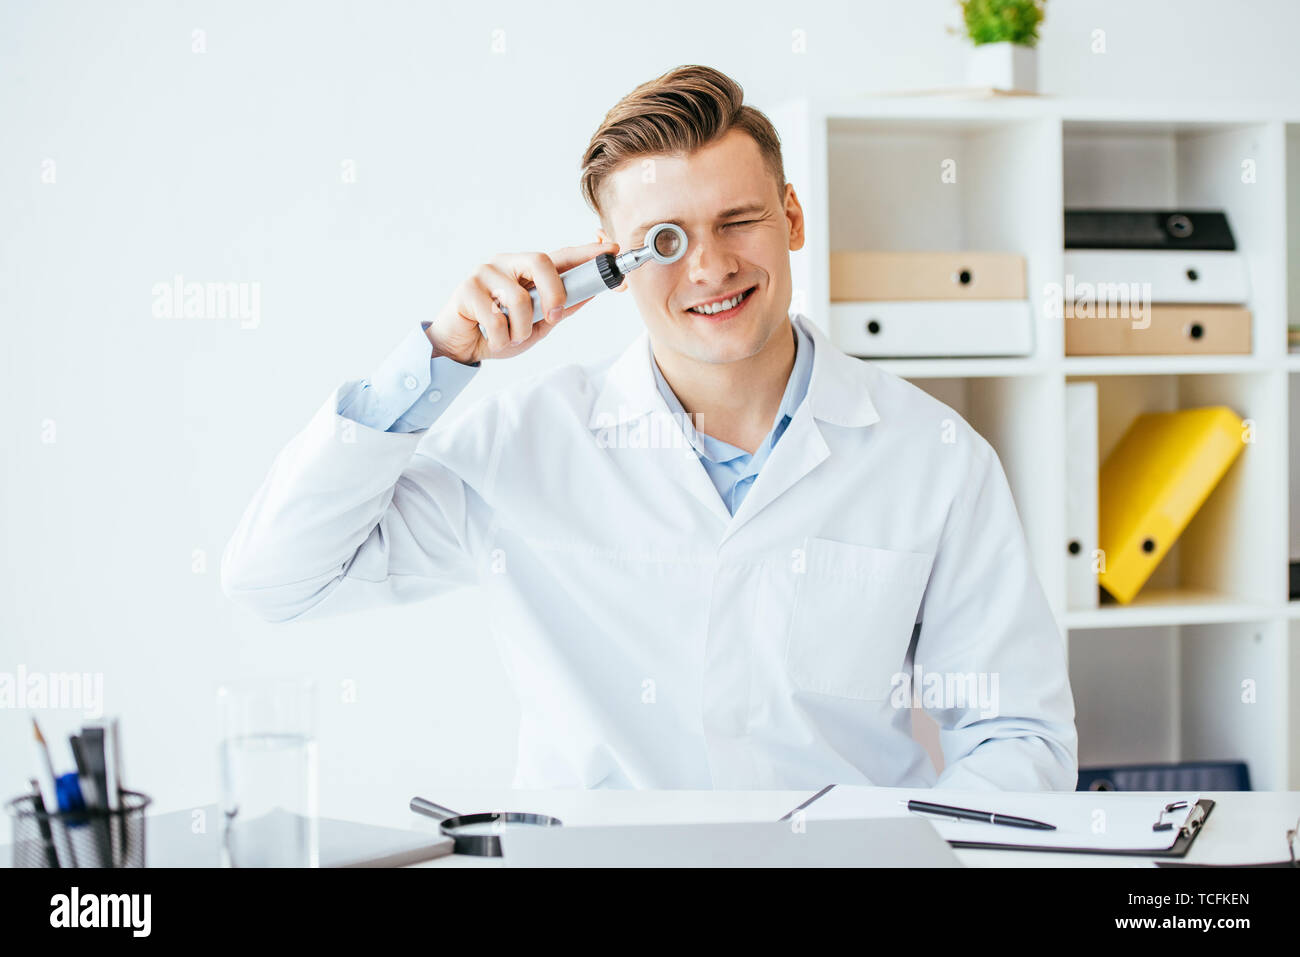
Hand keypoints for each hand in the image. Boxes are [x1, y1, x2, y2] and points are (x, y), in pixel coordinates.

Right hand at [426, 241, 618, 363]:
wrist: (461, 348)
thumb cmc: (498, 332)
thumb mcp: (537, 324)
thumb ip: (560, 308)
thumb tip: (591, 293)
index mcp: (526, 270)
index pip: (560, 256)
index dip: (586, 253)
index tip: (611, 251)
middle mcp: (507, 264)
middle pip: (541, 262)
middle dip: (555, 294)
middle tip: (553, 318)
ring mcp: (485, 272)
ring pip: (520, 298)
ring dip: (521, 329)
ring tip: (511, 336)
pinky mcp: (466, 288)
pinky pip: (497, 318)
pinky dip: (501, 337)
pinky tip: (492, 338)